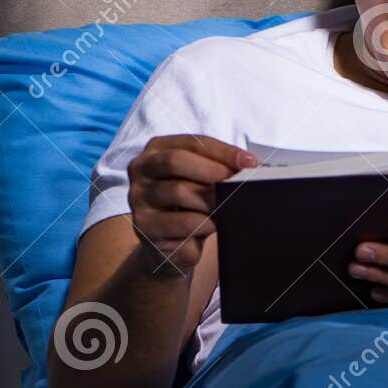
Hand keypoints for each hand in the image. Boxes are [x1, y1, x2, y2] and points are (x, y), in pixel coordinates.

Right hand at [127, 133, 256, 276]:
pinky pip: (182, 221)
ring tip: (225, 207)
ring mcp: (138, 197)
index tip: (250, 162)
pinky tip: (213, 225)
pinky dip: (205, 223)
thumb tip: (247, 165)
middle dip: (212, 171)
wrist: (171, 245)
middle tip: (236, 184)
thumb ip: (217, 168)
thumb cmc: (191, 205)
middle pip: (176, 161)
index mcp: (156, 149)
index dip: (222, 151)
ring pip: (179, 191)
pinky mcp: (143, 225)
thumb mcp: (202, 181)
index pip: (192, 143)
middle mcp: (140, 169)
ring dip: (210, 200)